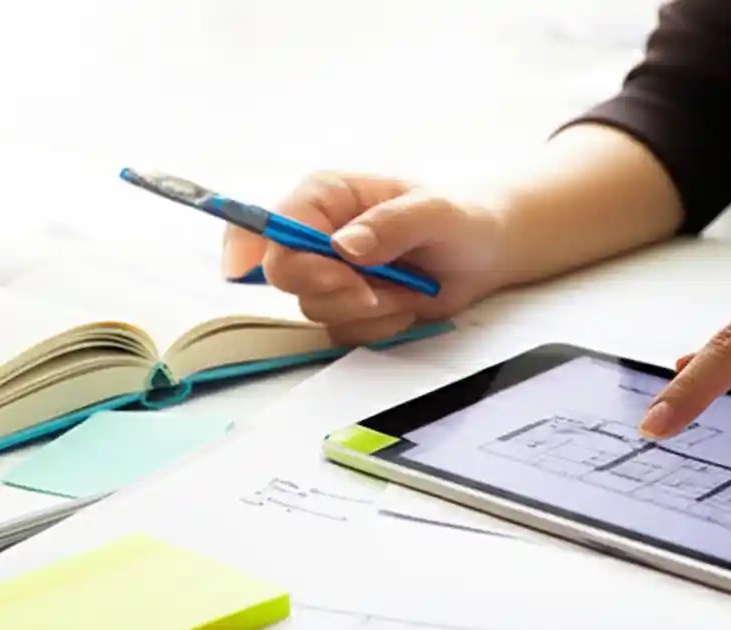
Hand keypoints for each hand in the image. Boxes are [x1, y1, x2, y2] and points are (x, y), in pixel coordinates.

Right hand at [223, 172, 508, 344]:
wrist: (487, 252)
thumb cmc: (461, 217)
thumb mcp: (437, 212)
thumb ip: (392, 224)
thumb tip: (345, 246)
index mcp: (327, 197)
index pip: (271, 221)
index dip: (248, 243)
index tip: (243, 270)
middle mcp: (319, 234)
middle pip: (284, 273)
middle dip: (332, 287)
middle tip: (372, 288)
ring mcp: (330, 274)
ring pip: (316, 307)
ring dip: (368, 308)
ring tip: (410, 287)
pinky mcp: (347, 308)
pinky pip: (343, 332)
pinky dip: (379, 327)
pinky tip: (407, 305)